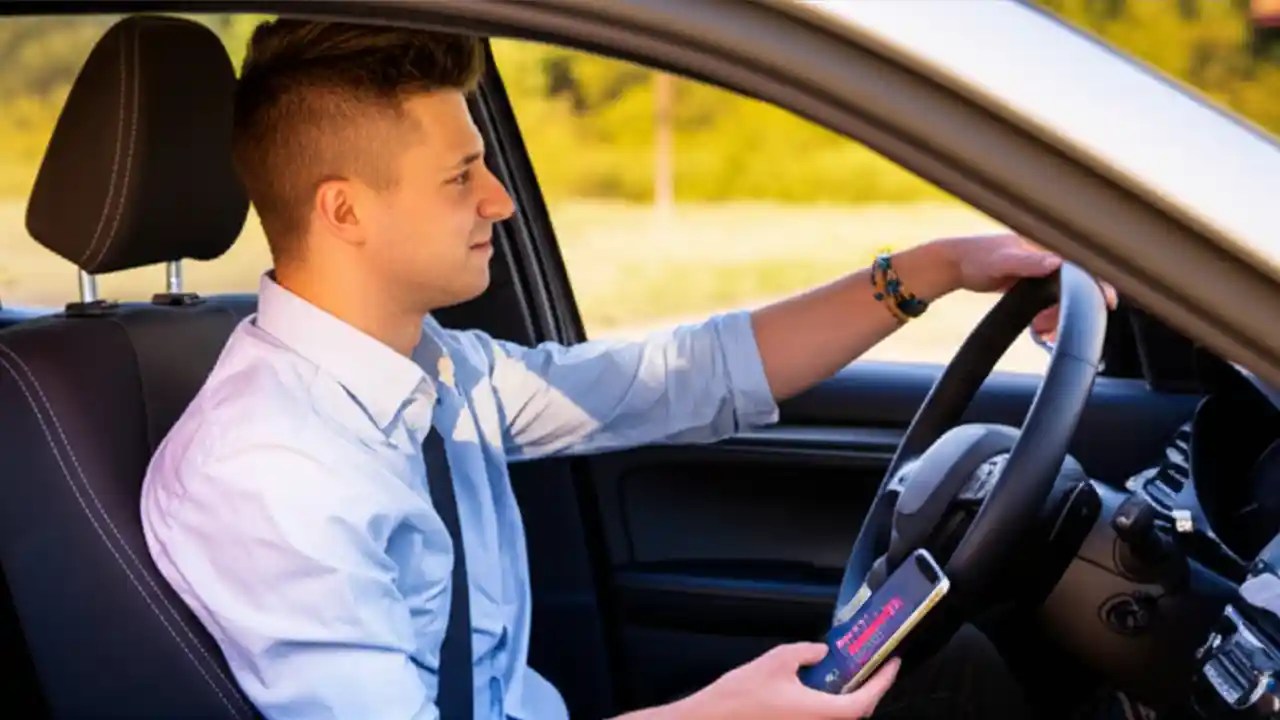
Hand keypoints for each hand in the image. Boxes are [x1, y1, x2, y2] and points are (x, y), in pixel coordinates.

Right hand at [671, 643, 899, 719]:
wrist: (713, 719)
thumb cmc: (742, 694)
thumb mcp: (777, 660)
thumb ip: (807, 652)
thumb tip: (822, 651)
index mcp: (820, 711)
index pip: (864, 701)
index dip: (883, 682)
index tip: (893, 664)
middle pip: (855, 713)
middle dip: (869, 690)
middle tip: (873, 668)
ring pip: (838, 717)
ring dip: (848, 699)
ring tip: (849, 674)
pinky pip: (821, 718)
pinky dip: (829, 705)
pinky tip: (820, 687)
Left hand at [937, 233, 1116, 340]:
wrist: (956, 265)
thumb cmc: (977, 258)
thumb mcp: (1002, 260)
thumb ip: (1027, 262)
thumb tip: (1056, 261)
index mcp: (1048, 247)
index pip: (1083, 265)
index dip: (1098, 284)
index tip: (1107, 302)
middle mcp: (1049, 258)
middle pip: (1076, 287)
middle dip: (1070, 311)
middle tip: (1051, 330)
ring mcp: (1042, 272)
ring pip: (1062, 299)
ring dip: (1057, 318)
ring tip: (1040, 332)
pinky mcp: (1034, 284)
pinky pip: (1050, 303)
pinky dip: (1048, 318)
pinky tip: (1038, 329)